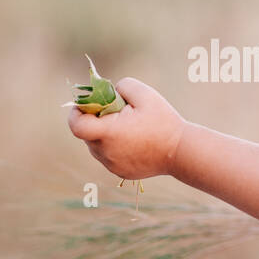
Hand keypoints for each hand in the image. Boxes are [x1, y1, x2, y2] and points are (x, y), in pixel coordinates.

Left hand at [67, 77, 186, 180]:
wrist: (181, 152)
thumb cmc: (163, 121)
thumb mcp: (145, 93)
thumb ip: (122, 85)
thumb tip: (109, 92)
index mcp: (108, 133)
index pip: (76, 125)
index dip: (76, 112)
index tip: (87, 104)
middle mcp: (106, 152)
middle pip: (87, 134)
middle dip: (95, 120)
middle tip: (115, 112)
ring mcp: (112, 165)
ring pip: (96, 146)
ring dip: (103, 134)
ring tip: (127, 127)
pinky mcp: (120, 172)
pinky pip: (108, 157)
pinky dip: (114, 147)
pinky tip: (133, 141)